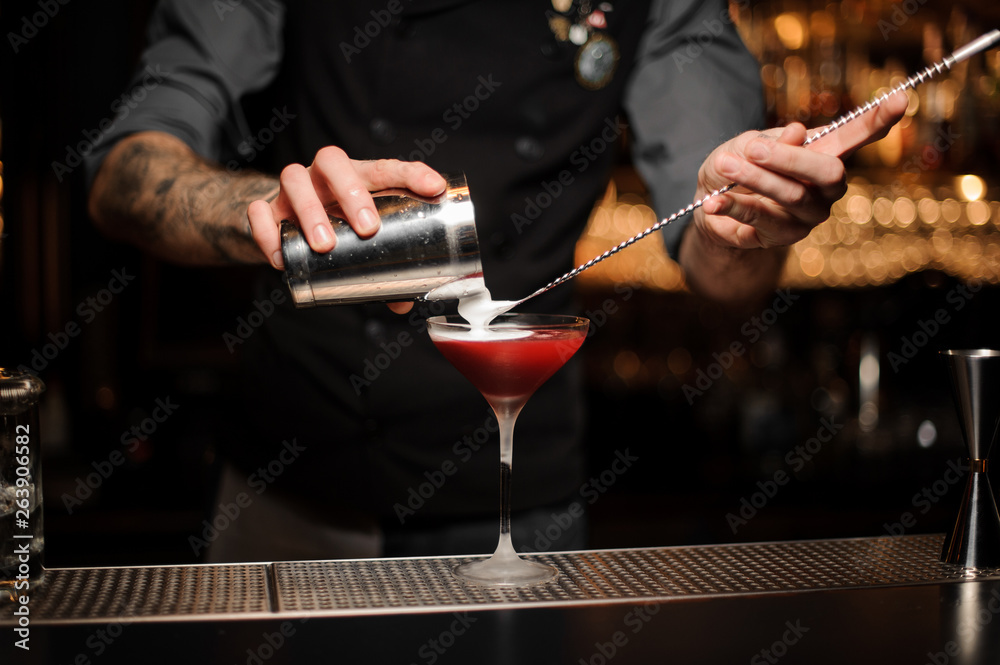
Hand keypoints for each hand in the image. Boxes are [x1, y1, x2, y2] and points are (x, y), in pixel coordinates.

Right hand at [247, 148, 446, 268]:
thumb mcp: (363, 239)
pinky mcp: (266, 210)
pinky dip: (266, 231)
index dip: (411, 174)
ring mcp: (292, 190)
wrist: (283, 222)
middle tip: (367, 228)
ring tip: (324, 245)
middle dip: (351, 193)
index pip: (386, 167)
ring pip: (294, 180)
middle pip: (333, 162)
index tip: (434, 188)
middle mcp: (323, 176)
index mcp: (357, 176)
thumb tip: (404, 299)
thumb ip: (385, 265)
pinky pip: (258, 212)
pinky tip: (281, 257)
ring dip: (310, 210)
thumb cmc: (335, 225)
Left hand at [691, 91, 907, 250]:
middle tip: (752, 147)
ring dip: (754, 179)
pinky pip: (761, 220)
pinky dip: (734, 206)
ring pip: (791, 196)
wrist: (711, 204)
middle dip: (788, 158)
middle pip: (828, 172)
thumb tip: (799, 133)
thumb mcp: (748, 143)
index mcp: (824, 154)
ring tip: (725, 166)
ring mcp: (808, 216)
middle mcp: (825, 188)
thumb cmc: (738, 164)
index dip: (878, 120)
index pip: (857, 136)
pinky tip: (715, 201)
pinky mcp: (782, 238)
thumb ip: (774, 140)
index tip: (901, 98)